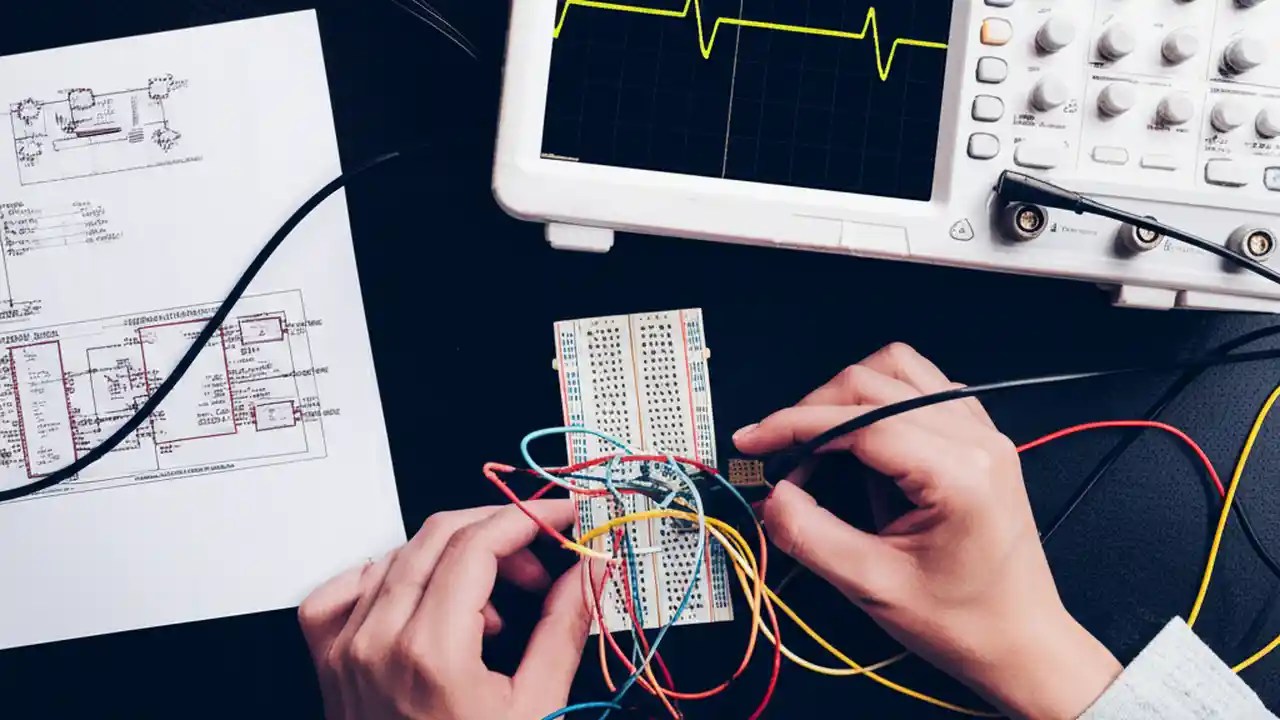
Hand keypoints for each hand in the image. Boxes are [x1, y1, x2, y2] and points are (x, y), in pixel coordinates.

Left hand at [298, 501, 590, 719]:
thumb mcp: (536, 708)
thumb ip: (563, 628)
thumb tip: (587, 573)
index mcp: (431, 651)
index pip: (479, 542)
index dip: (527, 519)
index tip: (560, 517)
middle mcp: (378, 640)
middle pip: (440, 536)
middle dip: (501, 535)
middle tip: (540, 564)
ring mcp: (345, 647)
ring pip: (400, 553)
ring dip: (455, 560)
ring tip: (492, 610)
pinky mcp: (328, 658)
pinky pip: (349, 585)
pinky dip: (391, 577)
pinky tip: (423, 602)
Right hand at [734, 343, 1121, 719]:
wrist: (1022, 644)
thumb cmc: (964, 623)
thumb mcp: (874, 586)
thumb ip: (812, 536)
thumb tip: (773, 496)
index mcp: (958, 473)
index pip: (859, 420)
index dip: (795, 424)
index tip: (753, 441)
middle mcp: (976, 439)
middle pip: (873, 383)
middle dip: (812, 410)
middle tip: (778, 454)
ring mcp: (982, 434)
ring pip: (897, 371)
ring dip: (846, 397)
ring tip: (817, 443)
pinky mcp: (978, 439)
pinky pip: (921, 390)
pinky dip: (878, 403)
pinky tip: (859, 441)